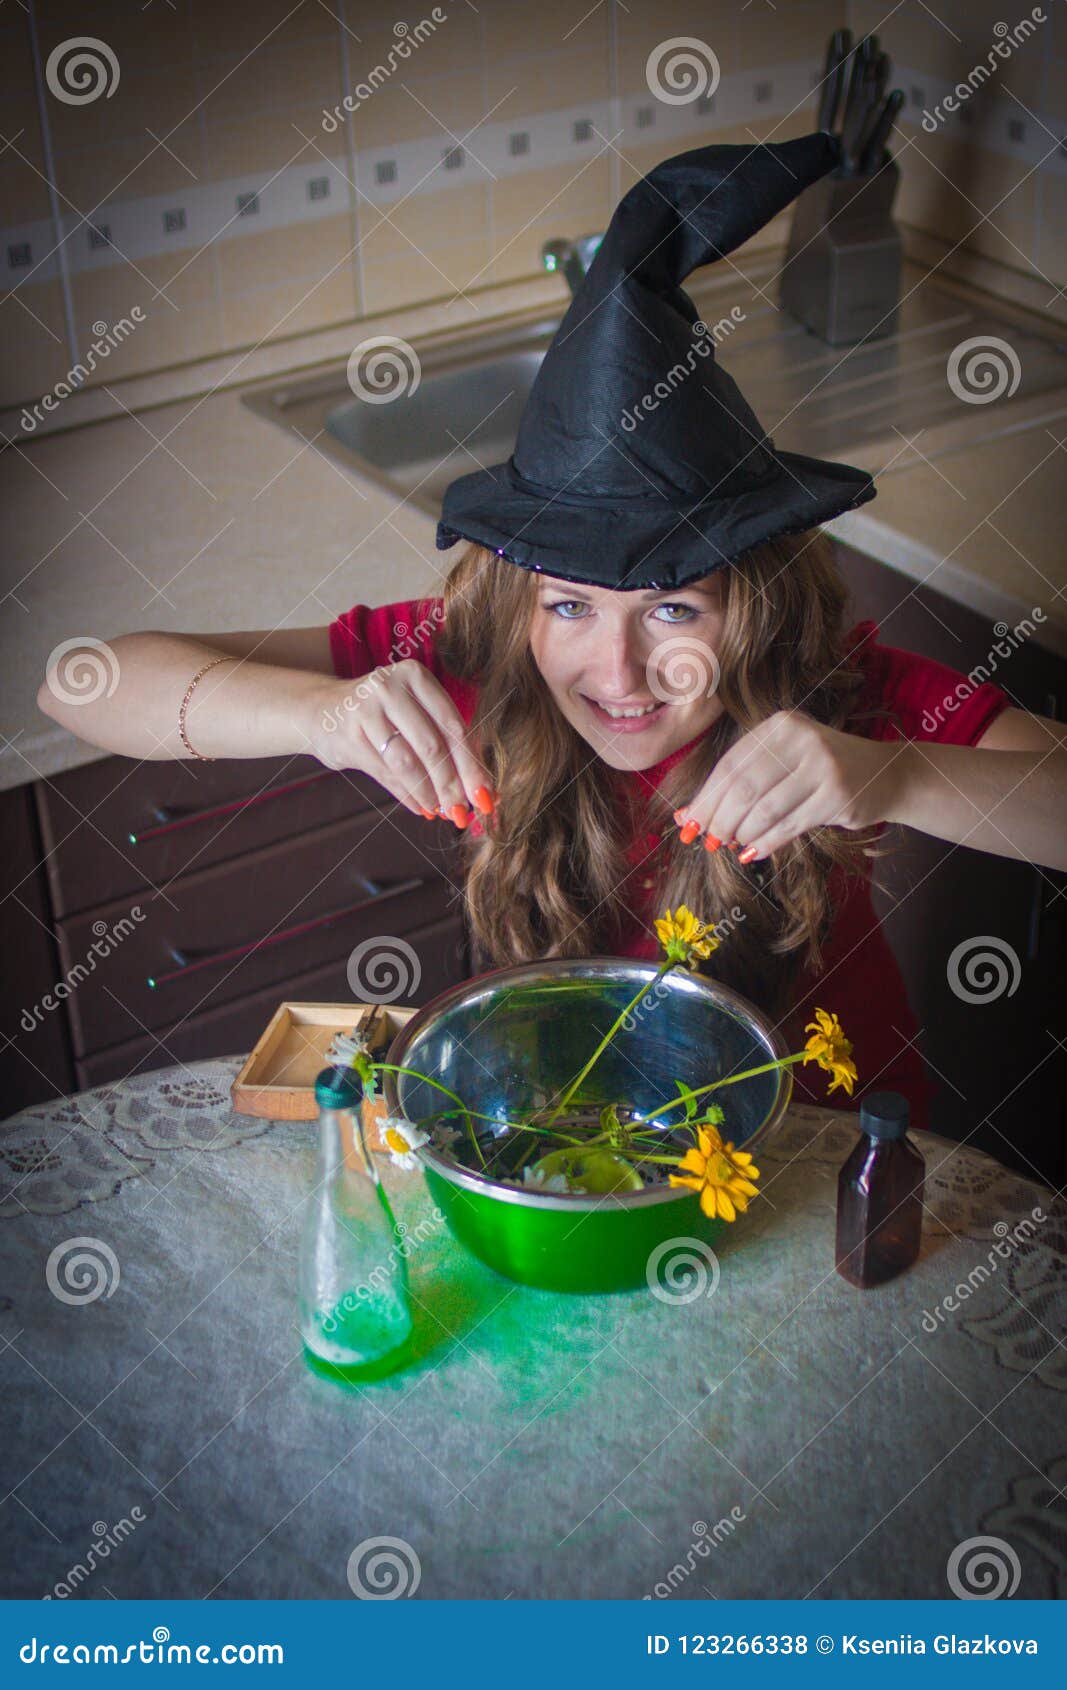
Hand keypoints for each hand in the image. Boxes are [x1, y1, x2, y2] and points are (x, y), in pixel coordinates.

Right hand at [309, 660, 495, 826]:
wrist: (321, 711)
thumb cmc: (383, 715)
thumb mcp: (415, 714)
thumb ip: (447, 743)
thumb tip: (484, 789)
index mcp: (415, 676)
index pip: (453, 725)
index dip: (472, 763)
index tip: (486, 794)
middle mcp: (390, 687)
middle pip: (432, 744)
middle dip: (452, 784)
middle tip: (464, 811)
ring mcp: (365, 710)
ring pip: (408, 762)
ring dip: (429, 793)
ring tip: (442, 812)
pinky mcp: (348, 736)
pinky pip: (386, 773)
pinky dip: (408, 795)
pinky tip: (421, 807)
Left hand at [675, 710, 909, 860]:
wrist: (885, 774)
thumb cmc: (822, 770)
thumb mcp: (784, 760)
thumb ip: (743, 781)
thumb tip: (688, 816)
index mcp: (780, 725)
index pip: (730, 764)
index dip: (705, 798)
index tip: (687, 824)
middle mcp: (801, 739)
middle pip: (743, 787)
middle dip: (719, 819)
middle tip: (709, 841)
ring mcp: (822, 766)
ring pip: (764, 809)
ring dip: (742, 833)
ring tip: (732, 845)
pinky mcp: (837, 796)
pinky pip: (788, 825)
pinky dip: (766, 843)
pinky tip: (753, 852)